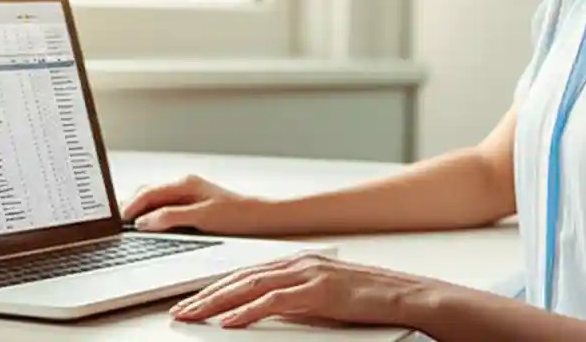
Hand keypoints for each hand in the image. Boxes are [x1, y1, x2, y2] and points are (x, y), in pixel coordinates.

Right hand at [121, 174, 269, 234]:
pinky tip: (149, 223)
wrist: (260, 217)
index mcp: (184, 183)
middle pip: (147, 192)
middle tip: (118, 223)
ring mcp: (187, 193)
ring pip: (154, 198)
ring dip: (140, 209)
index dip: (130, 206)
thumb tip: (143, 221)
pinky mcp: (191, 202)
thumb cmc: (236, 216)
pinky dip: (151, 212)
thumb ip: (171, 217)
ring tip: (128, 224)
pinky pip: (163, 204)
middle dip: (130, 205)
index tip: (119, 220)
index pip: (148, 192)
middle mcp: (184, 184)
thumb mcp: (202, 218)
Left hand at [168, 253, 444, 329]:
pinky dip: (247, 312)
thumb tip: (261, 314)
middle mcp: (298, 262)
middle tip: (179, 311)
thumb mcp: (322, 299)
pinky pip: (274, 302)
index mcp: (297, 262)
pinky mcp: (318, 291)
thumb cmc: (369, 301)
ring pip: (249, 287)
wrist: (406, 295)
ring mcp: (307, 274)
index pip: (245, 274)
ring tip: (192, 316)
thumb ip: (293, 301)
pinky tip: (229, 322)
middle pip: (239, 278)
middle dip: (205, 296)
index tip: (191, 302)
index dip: (214, 288)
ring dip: (215, 304)